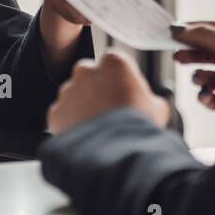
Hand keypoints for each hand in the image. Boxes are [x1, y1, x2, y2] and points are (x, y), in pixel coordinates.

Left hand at [46, 50, 171, 133]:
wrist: (116, 152)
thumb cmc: (138, 127)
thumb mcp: (158, 109)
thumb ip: (152, 100)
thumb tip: (154, 106)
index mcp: (113, 62)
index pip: (114, 65)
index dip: (121, 82)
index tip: (126, 97)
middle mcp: (86, 71)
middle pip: (91, 79)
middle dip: (98, 92)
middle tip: (110, 114)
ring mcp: (68, 91)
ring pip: (75, 97)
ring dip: (84, 109)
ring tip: (99, 130)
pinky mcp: (56, 112)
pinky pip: (62, 117)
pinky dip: (71, 126)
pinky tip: (87, 138)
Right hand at [172, 21, 214, 117]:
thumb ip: (203, 34)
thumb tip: (179, 28)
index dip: (194, 30)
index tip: (174, 32)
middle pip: (211, 53)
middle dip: (193, 55)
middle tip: (178, 57)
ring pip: (212, 77)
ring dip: (200, 78)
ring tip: (198, 79)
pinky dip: (207, 97)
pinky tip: (204, 95)